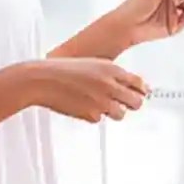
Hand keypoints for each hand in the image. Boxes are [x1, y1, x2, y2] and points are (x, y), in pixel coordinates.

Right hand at [25, 58, 149, 123]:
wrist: (43, 80)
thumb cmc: (64, 70)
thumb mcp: (92, 64)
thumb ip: (111, 74)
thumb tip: (127, 85)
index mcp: (111, 69)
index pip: (138, 83)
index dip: (140, 90)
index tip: (139, 93)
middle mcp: (110, 85)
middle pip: (136, 102)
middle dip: (131, 104)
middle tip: (123, 103)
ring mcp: (102, 101)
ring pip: (121, 114)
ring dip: (113, 111)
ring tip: (98, 103)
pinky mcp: (91, 114)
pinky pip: (100, 119)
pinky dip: (93, 114)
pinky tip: (82, 105)